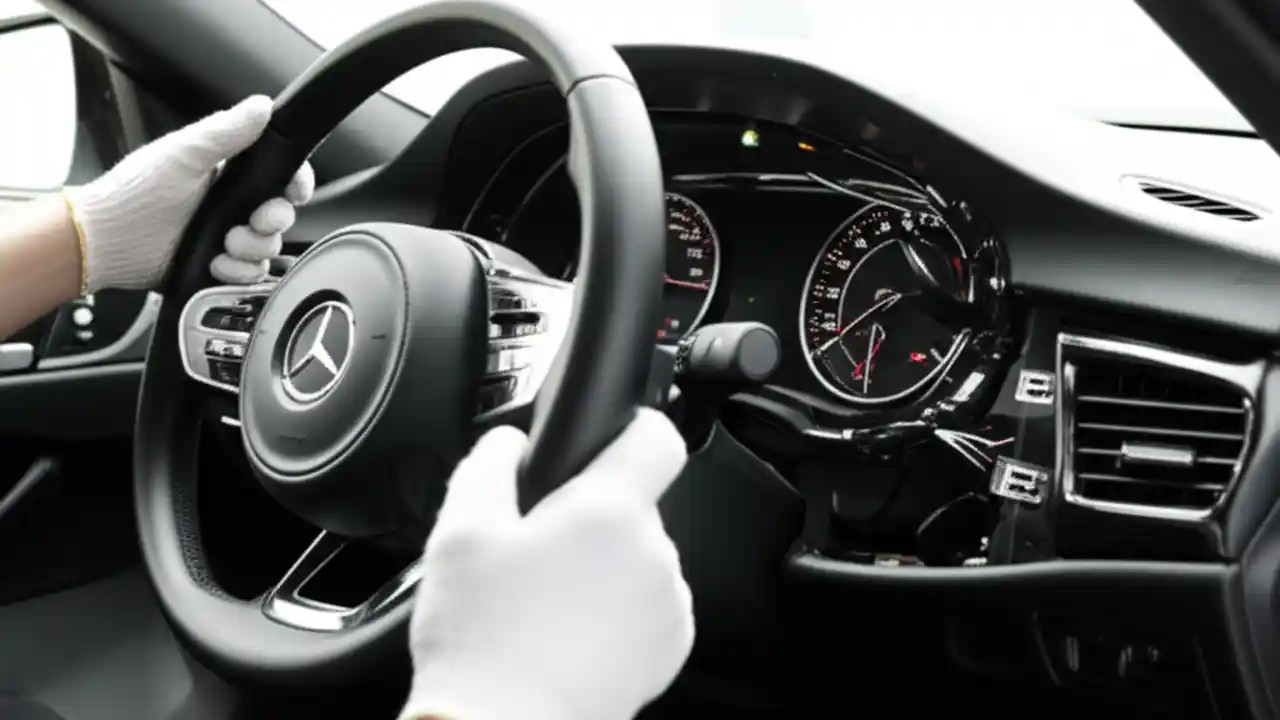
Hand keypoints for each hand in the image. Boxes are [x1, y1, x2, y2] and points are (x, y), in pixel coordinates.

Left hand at [63, 95, 313, 291]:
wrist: (108, 241)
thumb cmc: (135, 193)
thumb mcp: (184, 153)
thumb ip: (227, 131)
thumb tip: (262, 107)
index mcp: (228, 174)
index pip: (280, 175)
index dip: (296, 183)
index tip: (295, 192)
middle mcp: (230, 206)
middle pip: (280, 215)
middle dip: (272, 221)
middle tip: (254, 222)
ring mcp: (225, 238)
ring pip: (268, 248)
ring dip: (251, 249)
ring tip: (224, 245)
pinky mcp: (217, 267)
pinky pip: (249, 274)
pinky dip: (236, 272)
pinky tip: (214, 263)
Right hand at [401, 409, 693, 719]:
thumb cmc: (482, 640)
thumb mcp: (460, 532)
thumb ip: (490, 464)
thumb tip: (510, 441)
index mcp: (609, 512)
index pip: (656, 437)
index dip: (632, 427)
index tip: (609, 439)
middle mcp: (653, 553)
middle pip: (633, 505)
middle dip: (590, 515)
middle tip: (536, 551)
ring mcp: (668, 604)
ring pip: (638, 556)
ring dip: (604, 564)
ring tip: (547, 600)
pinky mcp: (669, 648)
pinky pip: (648, 603)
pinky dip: (617, 609)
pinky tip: (568, 631)